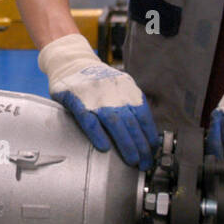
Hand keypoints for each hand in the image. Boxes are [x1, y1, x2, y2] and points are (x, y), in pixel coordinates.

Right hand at [38, 34, 158, 169]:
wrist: (70, 61)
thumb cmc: (96, 79)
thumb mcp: (119, 84)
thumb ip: (130, 102)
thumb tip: (144, 131)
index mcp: (127, 89)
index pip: (143, 115)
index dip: (149, 135)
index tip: (152, 151)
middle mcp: (113, 92)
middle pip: (132, 122)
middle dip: (141, 146)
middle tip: (144, 162)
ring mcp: (95, 96)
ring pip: (114, 123)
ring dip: (125, 143)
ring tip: (131, 160)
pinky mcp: (76, 100)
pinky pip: (88, 120)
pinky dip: (97, 134)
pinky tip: (104, 147)